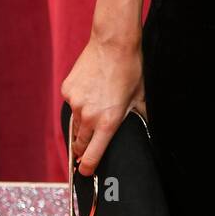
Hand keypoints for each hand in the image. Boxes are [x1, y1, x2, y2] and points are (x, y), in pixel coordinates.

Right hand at [60, 37, 146, 177]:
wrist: (114, 43)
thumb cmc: (131, 70)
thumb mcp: (140, 98)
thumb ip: (140, 118)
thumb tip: (147, 132)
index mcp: (108, 122)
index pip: (91, 157)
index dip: (88, 168)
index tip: (87, 172)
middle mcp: (89, 116)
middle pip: (79, 144)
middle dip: (83, 148)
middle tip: (86, 149)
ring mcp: (75, 103)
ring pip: (75, 124)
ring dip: (82, 125)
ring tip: (93, 113)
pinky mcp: (67, 90)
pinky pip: (71, 105)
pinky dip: (78, 104)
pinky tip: (90, 92)